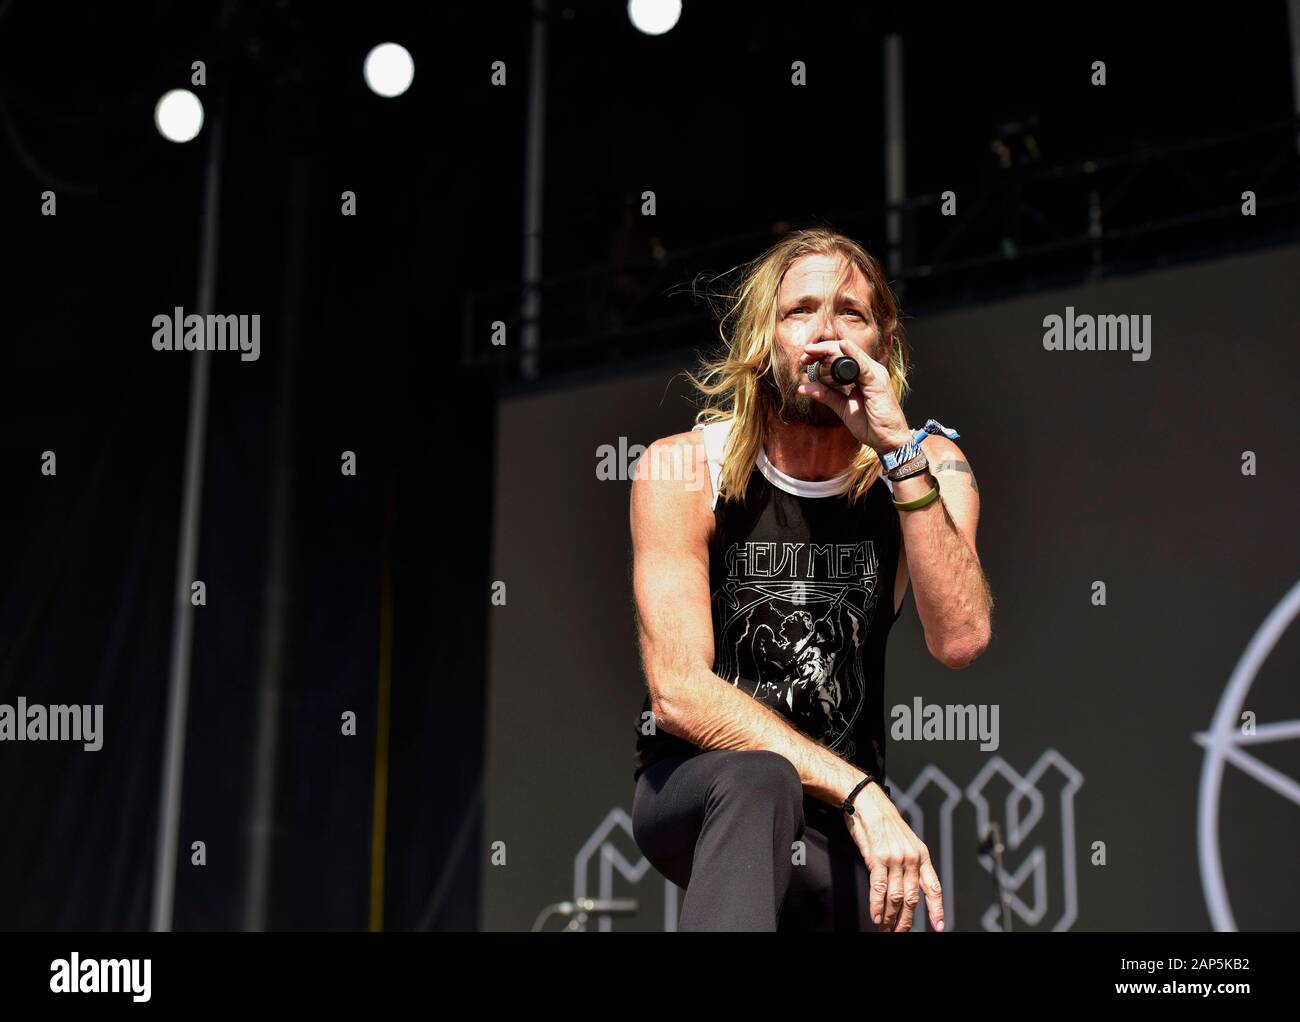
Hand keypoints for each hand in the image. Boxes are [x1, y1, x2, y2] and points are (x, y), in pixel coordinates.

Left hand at [797, 338, 911, 455]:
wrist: (889, 440)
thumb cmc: (870, 424)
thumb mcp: (842, 407)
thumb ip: (826, 395)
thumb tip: (803, 387)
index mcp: (862, 374)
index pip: (840, 356)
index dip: (821, 354)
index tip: (804, 360)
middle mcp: (869, 370)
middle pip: (843, 351)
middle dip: (820, 350)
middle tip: (803, 357)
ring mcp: (875, 374)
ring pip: (850, 354)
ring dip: (828, 351)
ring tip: (811, 352)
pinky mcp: (878, 382)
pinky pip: (863, 365)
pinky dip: (853, 354)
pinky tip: (843, 346)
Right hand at [845, 782, 944, 931]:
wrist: (867, 802)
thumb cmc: (884, 822)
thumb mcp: (906, 841)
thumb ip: (910, 863)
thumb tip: (908, 887)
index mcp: (921, 855)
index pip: (933, 887)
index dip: (937, 909)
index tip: (938, 927)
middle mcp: (911, 858)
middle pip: (912, 898)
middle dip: (906, 920)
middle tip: (900, 933)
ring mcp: (895, 859)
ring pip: (896, 897)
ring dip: (891, 917)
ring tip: (885, 929)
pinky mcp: (877, 858)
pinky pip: (879, 888)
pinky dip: (877, 906)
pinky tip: (876, 916)